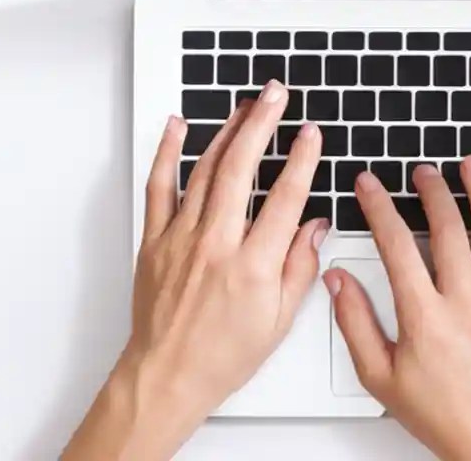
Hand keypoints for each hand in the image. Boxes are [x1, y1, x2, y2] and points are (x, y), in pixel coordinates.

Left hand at [65, 80, 327, 459]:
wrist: (167, 375)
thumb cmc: (222, 355)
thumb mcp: (280, 319)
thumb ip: (301, 267)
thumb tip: (315, 226)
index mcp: (253, 266)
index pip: (283, 197)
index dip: (301, 159)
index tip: (311, 133)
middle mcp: (215, 245)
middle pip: (240, 169)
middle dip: (261, 124)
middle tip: (275, 95)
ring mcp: (181, 238)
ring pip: (204, 170)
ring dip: (227, 131)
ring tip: (246, 105)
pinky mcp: (155, 240)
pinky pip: (160, 187)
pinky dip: (168, 153)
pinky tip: (178, 127)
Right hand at [324, 160, 470, 460]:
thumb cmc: (445, 417)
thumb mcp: (382, 378)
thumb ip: (356, 324)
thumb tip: (338, 282)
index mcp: (425, 316)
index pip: (395, 245)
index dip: (379, 208)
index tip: (370, 186)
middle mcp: (466, 301)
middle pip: (446, 227)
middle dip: (431, 190)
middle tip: (422, 172)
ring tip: (470, 166)